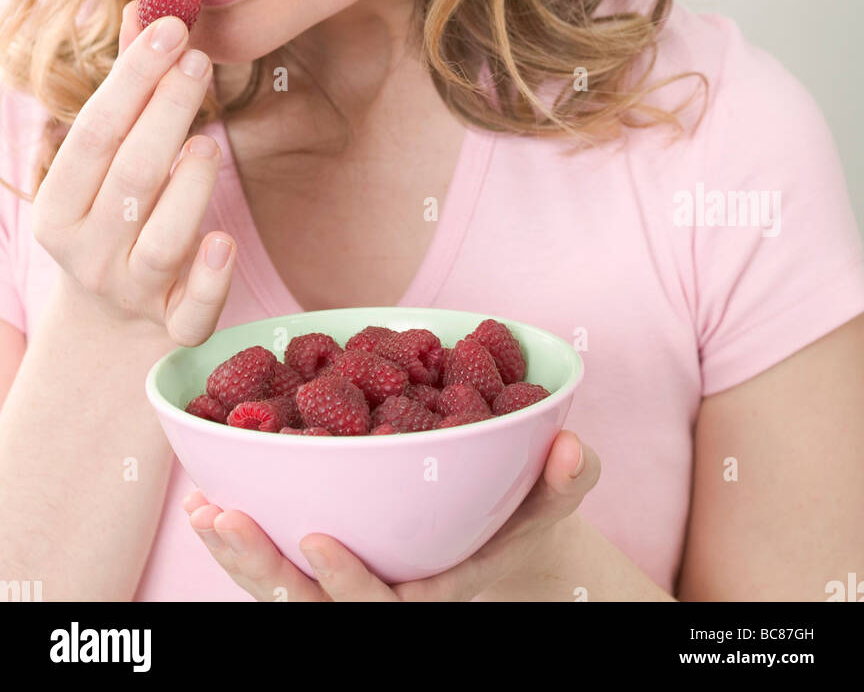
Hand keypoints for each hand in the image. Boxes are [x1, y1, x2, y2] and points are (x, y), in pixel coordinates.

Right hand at [31, 0, 233, 344]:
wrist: (108, 326)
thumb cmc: (112, 218)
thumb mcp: (103, 164)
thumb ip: (125, 92)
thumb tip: (143, 10)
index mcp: (59, 209)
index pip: (93, 135)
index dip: (131, 79)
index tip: (168, 29)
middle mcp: (88, 254)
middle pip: (132, 177)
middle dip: (165, 112)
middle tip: (197, 60)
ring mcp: (131, 294)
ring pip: (163, 240)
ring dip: (189, 186)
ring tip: (206, 142)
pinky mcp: (174, 327)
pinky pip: (192, 309)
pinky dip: (209, 277)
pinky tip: (223, 240)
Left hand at [184, 428, 598, 600]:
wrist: (498, 539)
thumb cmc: (522, 514)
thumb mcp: (553, 498)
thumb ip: (565, 479)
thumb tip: (571, 446)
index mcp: (435, 587)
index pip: (388, 604)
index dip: (350, 581)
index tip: (317, 539)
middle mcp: (385, 595)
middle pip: (314, 606)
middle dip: (265, 568)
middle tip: (226, 517)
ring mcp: (348, 587)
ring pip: (283, 593)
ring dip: (237, 556)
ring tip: (201, 508)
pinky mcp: (322, 567)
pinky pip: (273, 568)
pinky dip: (236, 541)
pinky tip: (203, 501)